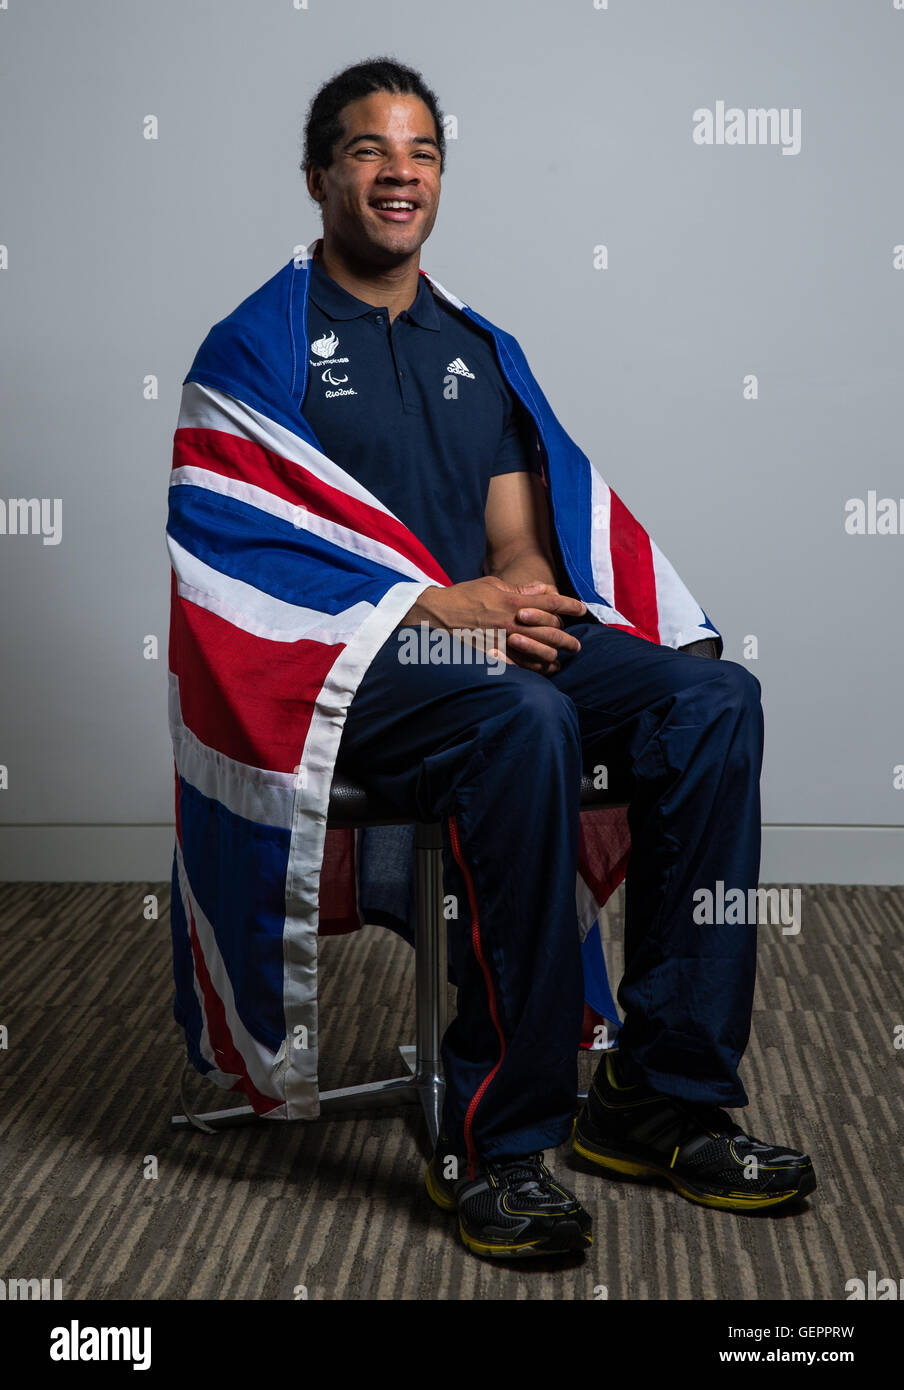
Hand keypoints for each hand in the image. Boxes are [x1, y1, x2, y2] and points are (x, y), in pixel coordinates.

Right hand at [402, 576, 585, 675]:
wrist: (435, 615)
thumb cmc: (463, 596)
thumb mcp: (492, 585)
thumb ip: (519, 589)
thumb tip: (543, 590)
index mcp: (514, 602)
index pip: (551, 604)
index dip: (570, 606)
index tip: (582, 609)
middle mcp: (512, 623)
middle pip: (551, 632)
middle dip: (568, 638)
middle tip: (577, 645)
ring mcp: (504, 642)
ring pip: (539, 653)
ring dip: (555, 656)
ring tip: (562, 660)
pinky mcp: (494, 656)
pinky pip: (521, 666)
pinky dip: (535, 669)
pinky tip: (542, 670)